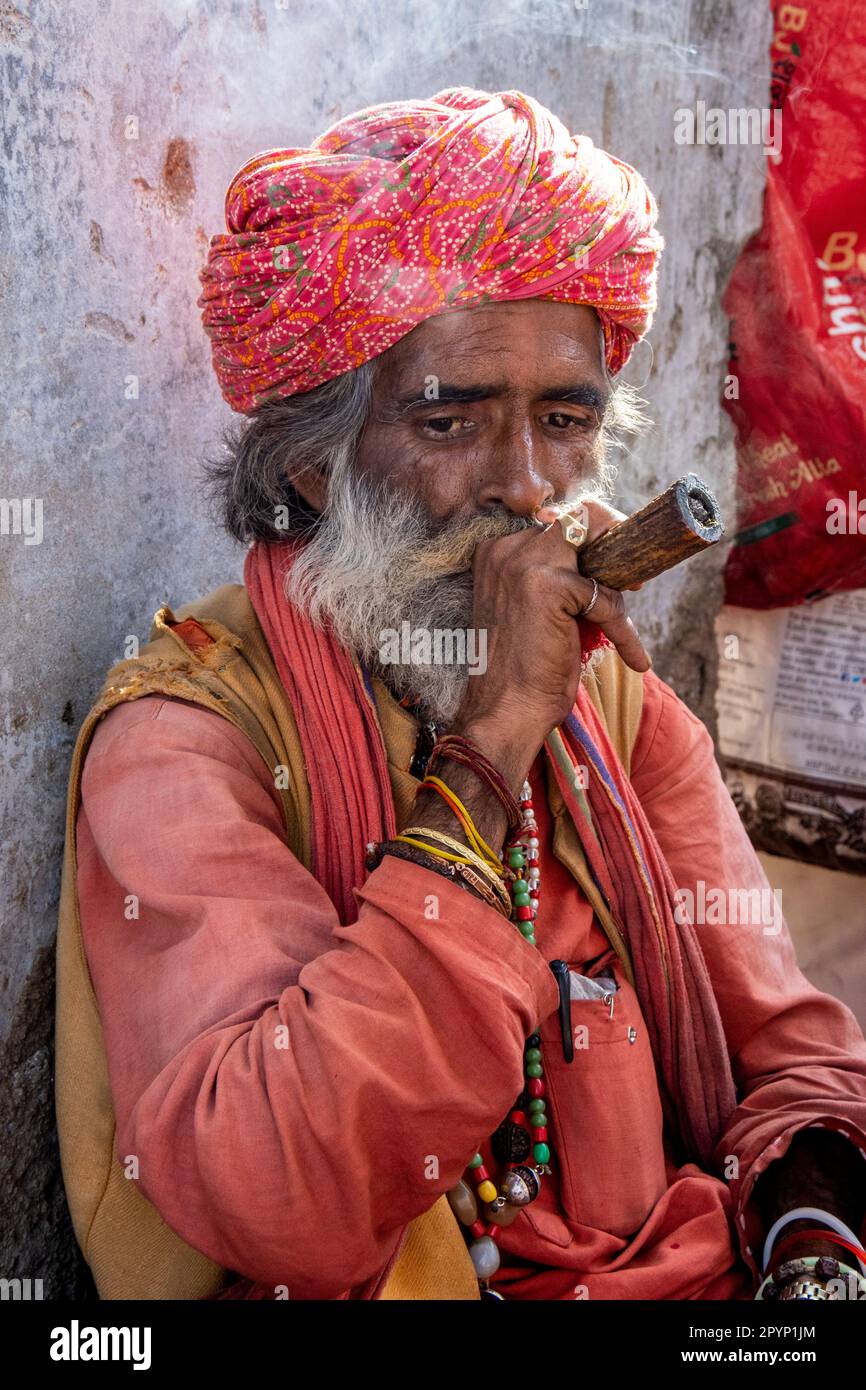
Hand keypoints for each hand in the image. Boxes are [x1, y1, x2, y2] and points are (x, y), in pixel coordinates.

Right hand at [448, 503, 650, 791]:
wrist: (504, 713)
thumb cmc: (523, 671)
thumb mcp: (536, 612)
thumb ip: (561, 579)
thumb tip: (610, 560)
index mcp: (495, 552)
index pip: (556, 518)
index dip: (594, 537)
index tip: (615, 565)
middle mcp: (503, 548)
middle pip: (579, 518)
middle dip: (614, 544)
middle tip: (635, 583)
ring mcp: (522, 562)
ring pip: (594, 545)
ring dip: (617, 583)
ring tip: (626, 620)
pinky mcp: (548, 585)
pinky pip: (604, 598)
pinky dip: (622, 630)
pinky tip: (633, 659)